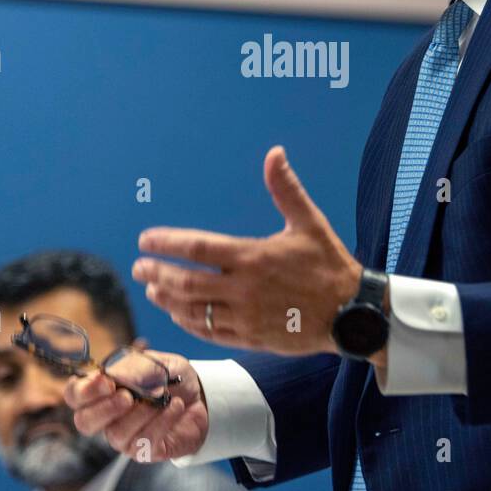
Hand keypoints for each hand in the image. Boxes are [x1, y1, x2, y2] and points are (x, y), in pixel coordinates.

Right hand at [62, 350, 207, 462]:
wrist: (201, 394)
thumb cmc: (170, 377)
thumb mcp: (155, 362)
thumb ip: (133, 368)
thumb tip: (114, 376)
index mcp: (102, 391)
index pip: (75, 394)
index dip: (85, 390)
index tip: (106, 382)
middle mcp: (107, 417)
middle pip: (85, 422)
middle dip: (104, 409)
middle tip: (127, 396)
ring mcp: (124, 437)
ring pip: (116, 434)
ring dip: (142, 413)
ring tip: (163, 397)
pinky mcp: (144, 451)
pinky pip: (145, 441)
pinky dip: (162, 420)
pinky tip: (176, 406)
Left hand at [133, 145, 362, 355]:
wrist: (352, 313)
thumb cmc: (329, 264)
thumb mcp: (309, 223)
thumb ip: (286, 189)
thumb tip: (274, 153)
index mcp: (253, 256)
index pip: (197, 248)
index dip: (166, 244)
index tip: (145, 241)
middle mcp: (244, 288)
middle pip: (186, 282)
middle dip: (157, 274)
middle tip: (138, 268)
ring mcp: (246, 317)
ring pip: (194, 310)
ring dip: (168, 299)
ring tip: (151, 290)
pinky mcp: (252, 338)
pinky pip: (211, 332)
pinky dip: (189, 323)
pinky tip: (178, 314)